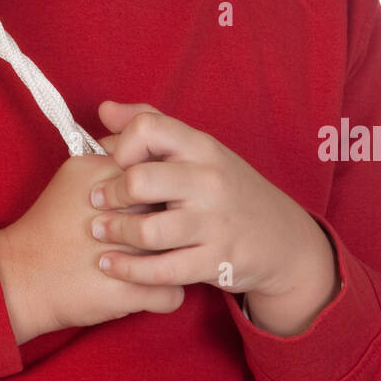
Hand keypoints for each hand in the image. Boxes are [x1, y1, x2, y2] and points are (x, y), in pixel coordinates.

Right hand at [0, 146, 185, 342]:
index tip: (147, 204)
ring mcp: (133, 253)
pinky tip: (144, 290)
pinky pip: (174, 296)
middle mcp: (128, 210)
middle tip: (148, 235)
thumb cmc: (49, 225)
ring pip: (180, 254)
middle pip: (175, 212)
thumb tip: (141, 147)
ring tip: (149, 262)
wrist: (21, 275)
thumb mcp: (76, 174)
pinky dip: (163, 297)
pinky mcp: (132, 292)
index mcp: (113, 177)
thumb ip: (112, 154)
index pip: (162, 172)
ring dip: (170, 260)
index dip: (160, 191)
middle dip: (168, 223)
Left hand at [88, 102, 338, 315]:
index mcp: (202, 147)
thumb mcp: (199, 151)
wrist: (284, 240)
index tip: (115, 162)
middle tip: (97, 200)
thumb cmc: (227, 189)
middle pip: (141, 180)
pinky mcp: (216, 261)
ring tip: (98, 231)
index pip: (148, 128)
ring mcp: (215, 223)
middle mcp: (210, 181)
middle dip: (111, 192)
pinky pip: (162, 270)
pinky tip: (110, 265)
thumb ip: (152, 126)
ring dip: (114, 233)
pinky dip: (129, 270)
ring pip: (148, 230)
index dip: (121, 144)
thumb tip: (104, 109)